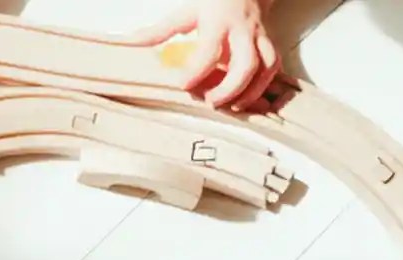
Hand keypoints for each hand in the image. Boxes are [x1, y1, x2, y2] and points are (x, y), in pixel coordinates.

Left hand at [136, 0, 280, 112]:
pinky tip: (247, 100)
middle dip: (230, 87)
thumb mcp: (184, 12)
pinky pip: (273, 69)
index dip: (196, 70)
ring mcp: (259, 38)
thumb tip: (129, 41)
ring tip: (233, 107)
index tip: (182, 85)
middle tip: (211, 102)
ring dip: (251, 91)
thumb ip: (159, 31)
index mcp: (218, 21)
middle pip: (245, 63)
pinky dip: (263, 87)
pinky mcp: (269, 45)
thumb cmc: (211, 3)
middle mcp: (242, 31)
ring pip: (265, 67)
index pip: (209, 49)